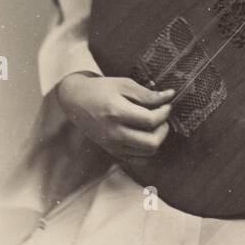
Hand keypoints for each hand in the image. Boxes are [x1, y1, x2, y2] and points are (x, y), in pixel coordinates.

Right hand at [55, 71, 173, 165]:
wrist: (76, 101)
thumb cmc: (100, 89)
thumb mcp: (123, 84)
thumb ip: (147, 94)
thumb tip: (169, 96)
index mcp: (116, 113)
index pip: (150, 121)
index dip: (165, 113)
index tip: (167, 105)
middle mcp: (114, 133)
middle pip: (152, 142)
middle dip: (164, 129)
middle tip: (163, 117)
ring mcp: (112, 145)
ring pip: (147, 153)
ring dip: (157, 139)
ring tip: (154, 125)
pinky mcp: (112, 151)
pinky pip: (138, 159)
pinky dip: (147, 149)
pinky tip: (145, 135)